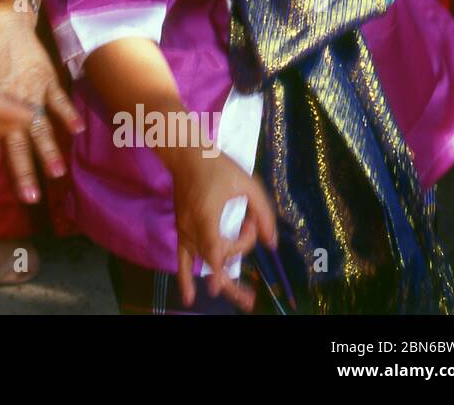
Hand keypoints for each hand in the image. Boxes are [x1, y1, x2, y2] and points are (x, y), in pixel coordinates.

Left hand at [0, 1, 83, 202]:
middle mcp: (8, 102)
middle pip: (17, 143)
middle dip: (24, 172)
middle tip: (29, 198)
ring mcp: (30, 91)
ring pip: (41, 128)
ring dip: (49, 152)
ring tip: (56, 175)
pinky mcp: (46, 78)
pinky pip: (59, 100)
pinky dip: (68, 115)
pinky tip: (76, 131)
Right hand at [169, 150, 276, 310]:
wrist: (185, 155)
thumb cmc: (217, 165)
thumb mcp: (247, 184)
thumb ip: (263, 213)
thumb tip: (272, 244)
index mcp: (205, 215)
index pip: (219, 248)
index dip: (238, 247)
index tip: (249, 223)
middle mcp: (191, 228)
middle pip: (213, 261)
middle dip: (231, 281)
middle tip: (250, 299)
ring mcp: (184, 231)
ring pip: (205, 261)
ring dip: (222, 277)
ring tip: (243, 298)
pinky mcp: (182, 230)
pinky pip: (181, 259)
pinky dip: (185, 279)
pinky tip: (190, 298)